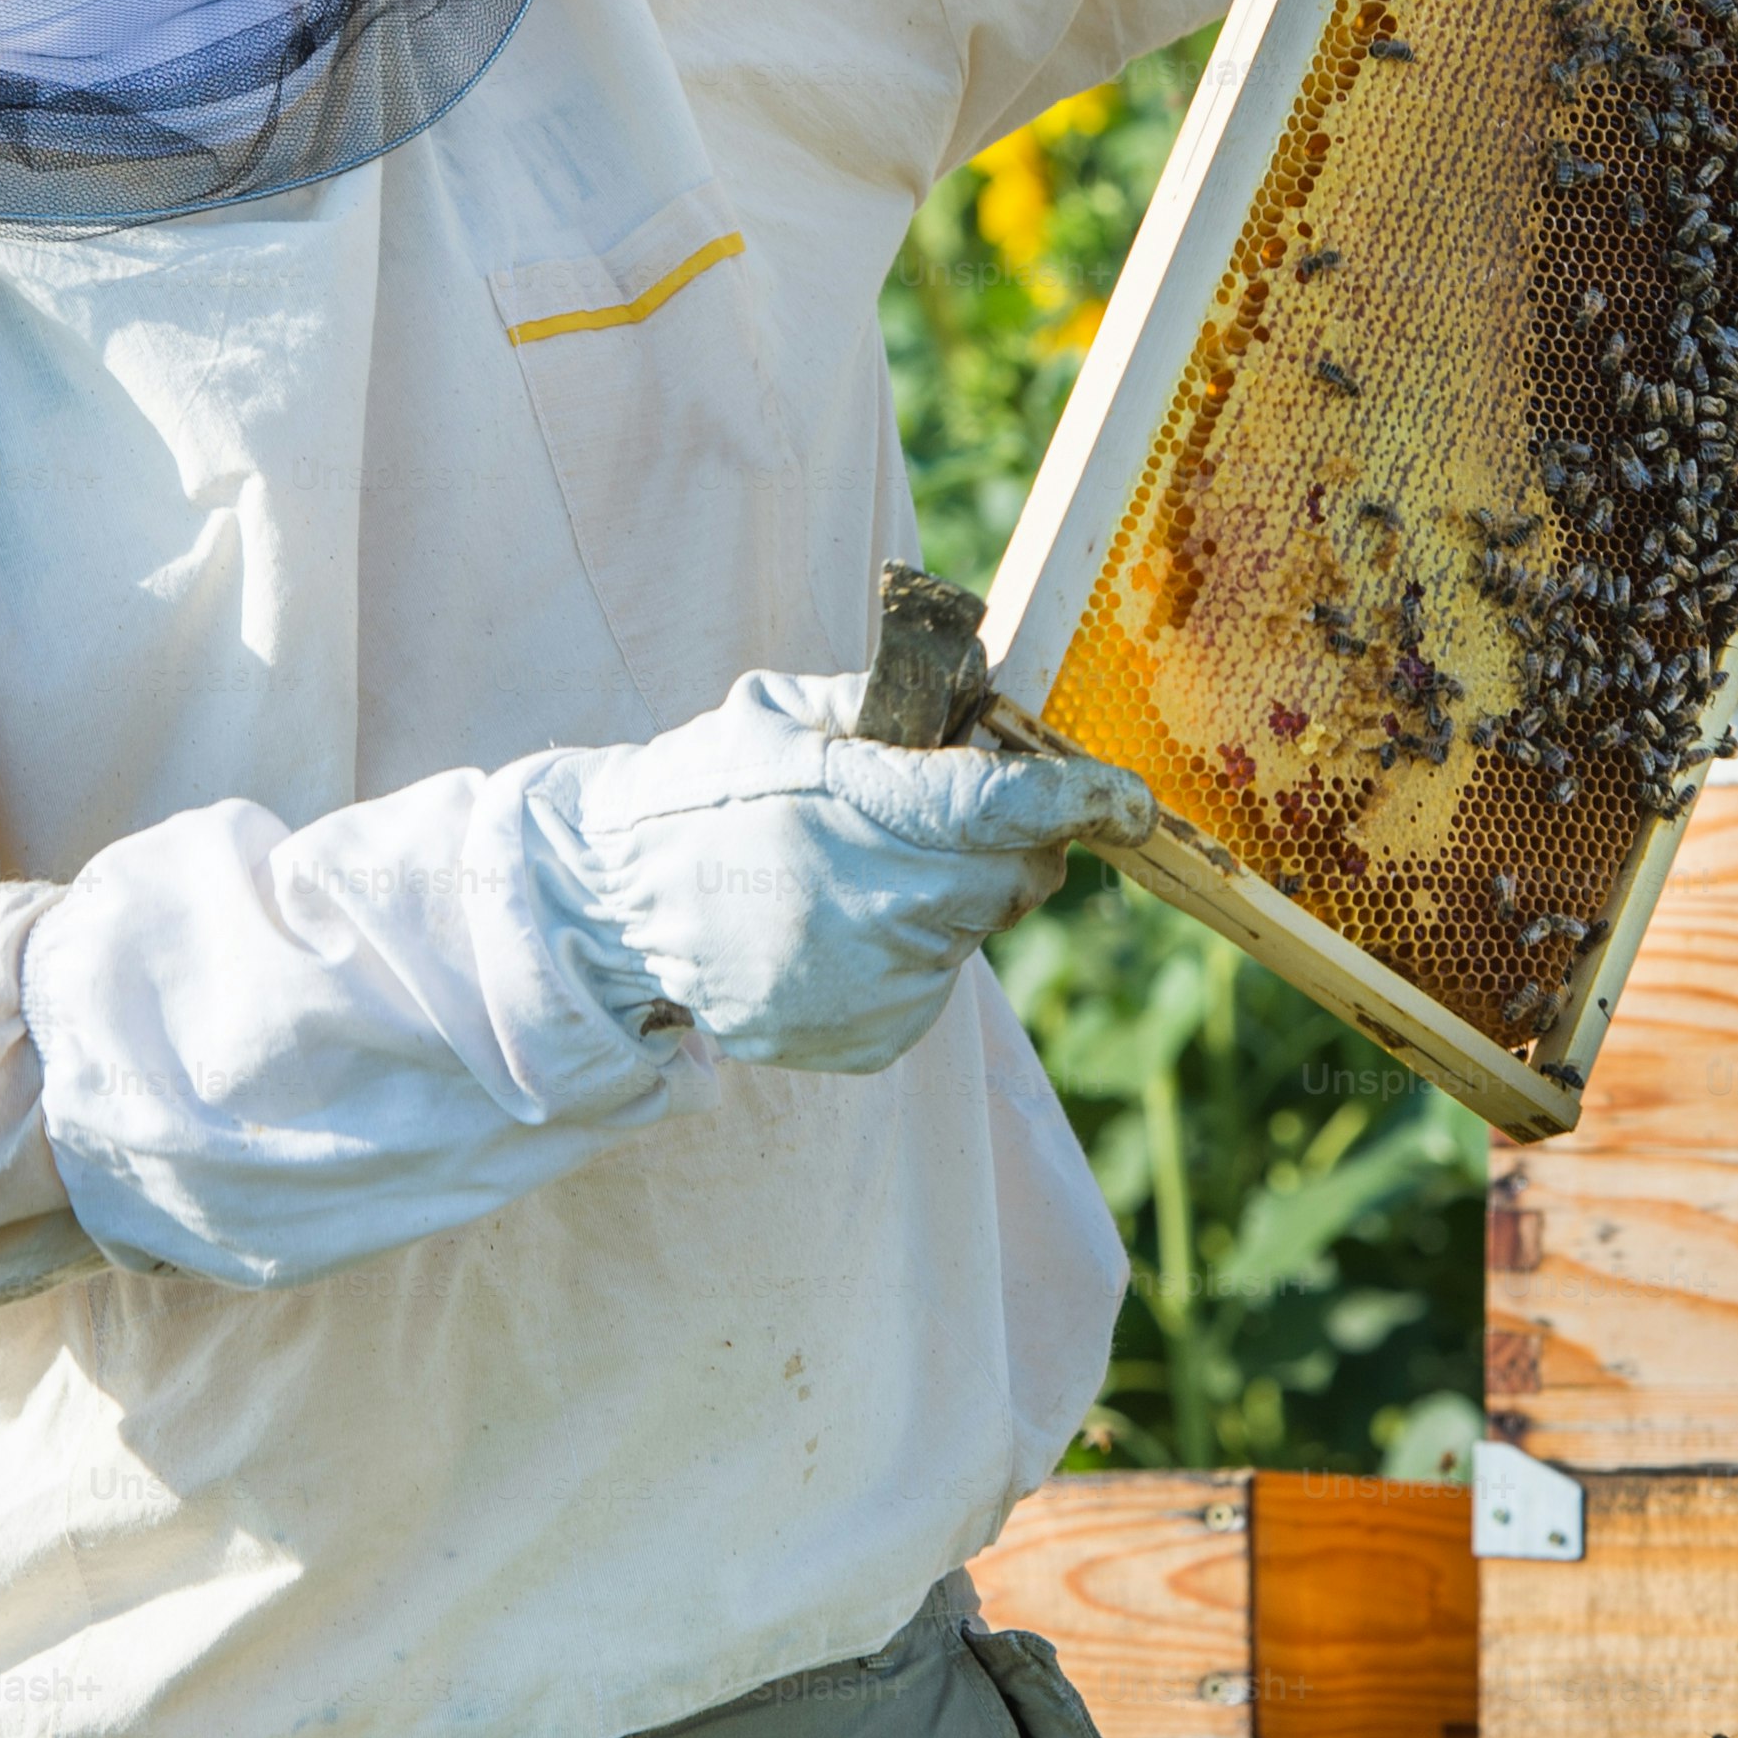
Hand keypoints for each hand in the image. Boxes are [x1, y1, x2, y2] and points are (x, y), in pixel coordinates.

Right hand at [524, 672, 1157, 1074]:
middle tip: (947, 824)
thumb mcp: (780, 715)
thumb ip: (888, 704)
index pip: (1007, 806)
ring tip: (857, 879)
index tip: (1128, 800)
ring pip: (973, 936)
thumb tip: (982, 698)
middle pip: (1013, 879)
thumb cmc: (700, 795)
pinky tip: (836, 932)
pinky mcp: (866, 1039)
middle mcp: (874, 906)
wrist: (609, 909)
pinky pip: (932, 988)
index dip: (1081, 798)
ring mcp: (871, 983)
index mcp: (857, 808)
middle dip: (1006, 846)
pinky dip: (910, 958)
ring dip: (947, 902)